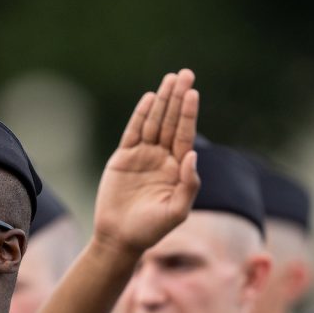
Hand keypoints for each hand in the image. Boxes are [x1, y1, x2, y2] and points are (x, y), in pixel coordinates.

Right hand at [91, 70, 199, 257]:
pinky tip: (149, 98)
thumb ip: (189, 185)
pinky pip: (133, 132)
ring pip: (154, 122)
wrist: (119, 238)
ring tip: (170, 79)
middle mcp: (161, 158)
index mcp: (177, 169)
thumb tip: (194, 155)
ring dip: (162, 100)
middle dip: (178, 98)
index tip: (192, 92)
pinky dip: (141, 115)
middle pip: (171, 122)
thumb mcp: (177, 211)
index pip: (185, 135)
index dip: (188, 113)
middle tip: (185, 73)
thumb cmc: (151, 230)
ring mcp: (142, 156)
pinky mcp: (123, 158)